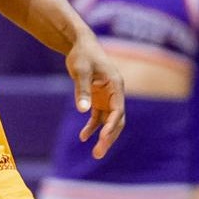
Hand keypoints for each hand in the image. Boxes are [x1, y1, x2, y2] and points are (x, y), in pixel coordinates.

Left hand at [67, 34, 125, 158]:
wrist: (80, 44)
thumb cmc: (82, 55)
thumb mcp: (80, 71)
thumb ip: (82, 91)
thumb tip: (83, 111)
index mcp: (117, 86)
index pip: (118, 110)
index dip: (112, 125)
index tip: (103, 138)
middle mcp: (116, 94)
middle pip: (117, 120)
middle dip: (110, 138)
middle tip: (99, 153)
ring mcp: (108, 97)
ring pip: (109, 122)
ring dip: (103, 137)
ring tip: (96, 153)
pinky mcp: (99, 99)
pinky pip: (98, 117)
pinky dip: (92, 127)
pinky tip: (83, 137)